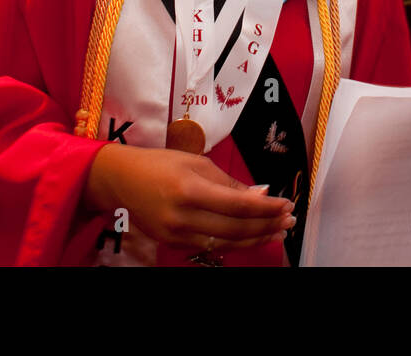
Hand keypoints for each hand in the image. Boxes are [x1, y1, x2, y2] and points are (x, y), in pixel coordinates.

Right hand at [85, 144, 293, 253]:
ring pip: (226, 244)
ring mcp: (177, 234)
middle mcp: (183, 216)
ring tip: (277, 231)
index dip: (266, 208)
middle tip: (288, 220)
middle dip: (266, 226)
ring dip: (256, 239)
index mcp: (190, 189)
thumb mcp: (197, 162)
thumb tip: (262, 194)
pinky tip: (251, 236)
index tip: (286, 204)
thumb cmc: (161, 164)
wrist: (122, 179)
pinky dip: (234, 242)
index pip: (238, 205)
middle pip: (235, 229)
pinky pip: (210, 247)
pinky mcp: (173, 244)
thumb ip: (230, 183)